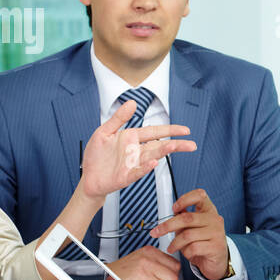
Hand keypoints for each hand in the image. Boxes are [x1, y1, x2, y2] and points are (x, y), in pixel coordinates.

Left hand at [79, 100, 195, 199]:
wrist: (88, 178)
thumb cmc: (96, 155)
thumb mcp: (104, 131)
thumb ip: (119, 117)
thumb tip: (132, 102)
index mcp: (132, 138)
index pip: (155, 132)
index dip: (170, 130)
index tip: (185, 130)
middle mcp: (136, 151)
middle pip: (159, 146)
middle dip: (176, 144)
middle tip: (191, 144)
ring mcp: (133, 164)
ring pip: (152, 156)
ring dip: (163, 152)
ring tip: (175, 146)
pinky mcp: (126, 176)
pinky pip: (138, 171)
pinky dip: (145, 168)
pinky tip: (153, 163)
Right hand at [107, 246, 180, 279]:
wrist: (109, 273)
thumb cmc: (127, 266)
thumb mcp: (144, 255)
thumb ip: (160, 260)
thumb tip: (176, 270)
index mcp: (150, 251)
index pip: (176, 265)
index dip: (174, 274)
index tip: (168, 277)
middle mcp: (146, 261)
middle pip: (173, 279)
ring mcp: (141, 273)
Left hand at [150, 189, 227, 279]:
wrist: (218, 261)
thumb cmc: (203, 243)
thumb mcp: (192, 229)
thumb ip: (183, 221)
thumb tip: (167, 217)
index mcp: (209, 210)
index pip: (199, 195)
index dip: (184, 199)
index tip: (174, 208)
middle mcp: (215, 219)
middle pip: (187, 218)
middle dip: (168, 225)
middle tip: (156, 232)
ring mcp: (217, 232)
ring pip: (187, 235)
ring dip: (175, 243)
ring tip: (171, 248)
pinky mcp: (216, 247)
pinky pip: (193, 248)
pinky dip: (186, 253)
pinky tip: (186, 254)